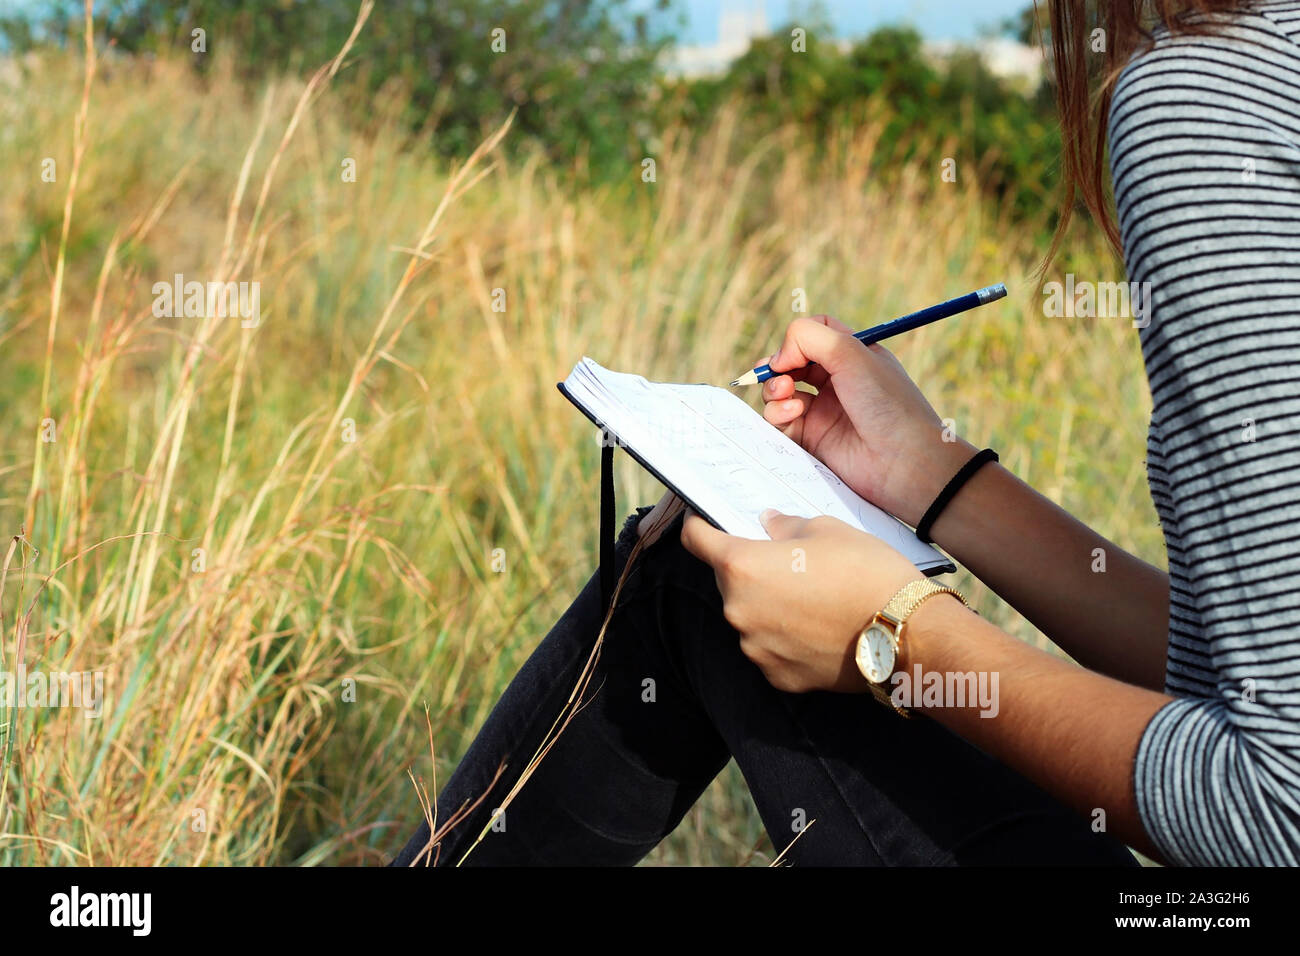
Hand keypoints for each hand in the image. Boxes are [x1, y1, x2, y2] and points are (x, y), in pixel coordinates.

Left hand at [680, 508, 924, 692]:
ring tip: (810, 598)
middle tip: (786, 562)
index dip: (698, 527)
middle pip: (726, 580)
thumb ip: (785, 525)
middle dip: (747, 568)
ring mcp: (755, 648)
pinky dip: (784, 638)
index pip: (696, 541)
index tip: (703, 523)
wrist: (906, 633)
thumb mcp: (827, 529)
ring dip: (766, 605)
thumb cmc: (865, 571)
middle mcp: (738, 610)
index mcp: (742, 566)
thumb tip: (768, 523)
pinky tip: (816, 628)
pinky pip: (769, 648)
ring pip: (748, 616)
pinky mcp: (777, 676)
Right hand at [758, 315, 977, 526]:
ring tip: (786, 394)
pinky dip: (777, 412)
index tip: (794, 352)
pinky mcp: (812, 439)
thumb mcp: (852, 354)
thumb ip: (809, 337)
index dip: (797, 339)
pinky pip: (780, 421)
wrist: (902, 461)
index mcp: (853, 356)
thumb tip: (778, 358)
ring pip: (779, 391)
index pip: (814, 333)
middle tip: (779, 373)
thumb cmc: (887, 404)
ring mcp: (823, 410)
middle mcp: (836, 381)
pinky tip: (792, 413)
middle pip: (791, 362)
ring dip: (774, 388)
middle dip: (777, 365)